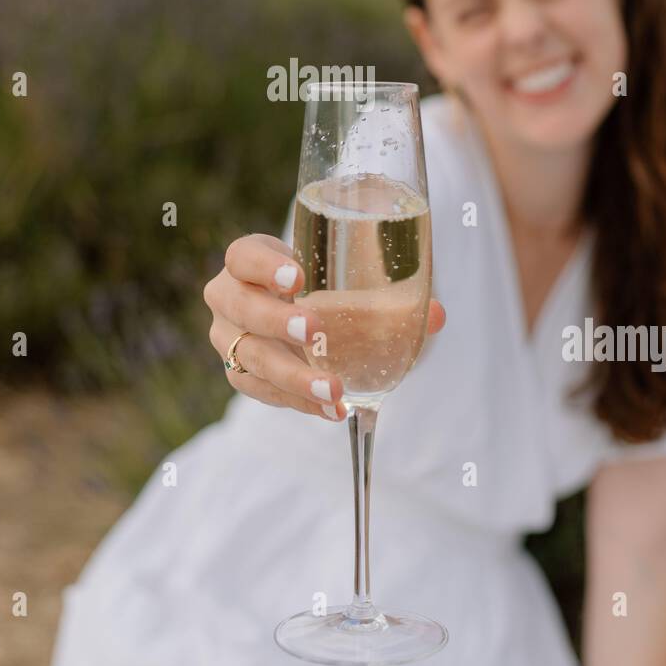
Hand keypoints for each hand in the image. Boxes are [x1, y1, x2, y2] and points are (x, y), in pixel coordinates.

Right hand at [203, 233, 445, 420]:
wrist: (288, 314)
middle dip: (276, 321)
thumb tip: (438, 316)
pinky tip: (330, 410)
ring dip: (292, 375)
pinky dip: (297, 401)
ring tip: (334, 390)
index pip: (243, 255)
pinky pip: (261, 390)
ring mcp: (228, 338)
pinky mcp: (238, 372)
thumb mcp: (343, 283)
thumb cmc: (318, 288)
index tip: (300, 278)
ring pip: (249, 357)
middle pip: (240, 307)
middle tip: (315, 331)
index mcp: (248, 260)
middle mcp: (229, 297)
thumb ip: (387, 297)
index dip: (264, 266)